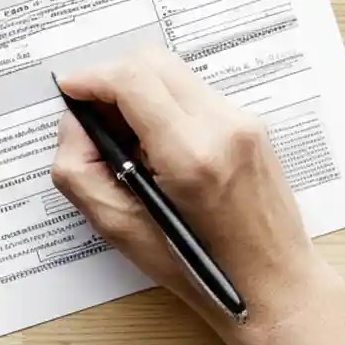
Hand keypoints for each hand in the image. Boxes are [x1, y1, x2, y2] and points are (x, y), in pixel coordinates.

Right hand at [51, 48, 344, 344]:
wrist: (273, 284)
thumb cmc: (205, 269)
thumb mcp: (120, 229)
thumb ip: (79, 169)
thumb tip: (74, 122)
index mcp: (190, 153)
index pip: (132, 78)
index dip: (91, 77)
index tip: (71, 90)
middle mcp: (222, 125)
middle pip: (151, 60)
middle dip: (113, 80)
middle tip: (96, 119)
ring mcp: (243, 120)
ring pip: (173, 73)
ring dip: (140, 93)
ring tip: (131, 143)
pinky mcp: (251, 123)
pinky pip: (194, 92)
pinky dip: (166, 106)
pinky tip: (160, 149)